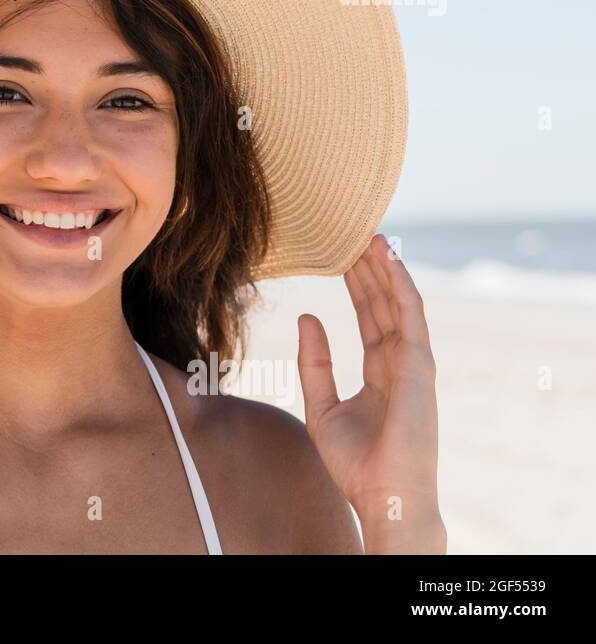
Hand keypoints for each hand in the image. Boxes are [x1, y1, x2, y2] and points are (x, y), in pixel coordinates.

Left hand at [296, 234, 444, 551]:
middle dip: (370, 268)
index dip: (358, 285)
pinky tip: (388, 259)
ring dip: (386, 268)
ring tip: (370, 233)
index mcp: (381, 372)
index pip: (369, 317)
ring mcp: (414, 364)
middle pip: (384, 304)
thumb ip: (315, 362)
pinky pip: (411, 317)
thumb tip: (307, 316)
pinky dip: (401, 285)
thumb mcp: (321, 406)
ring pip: (399, 303)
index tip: (343, 254)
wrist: (381, 495)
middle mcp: (401, 363)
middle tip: (353, 231)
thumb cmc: (356, 463)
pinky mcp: (420, 367)